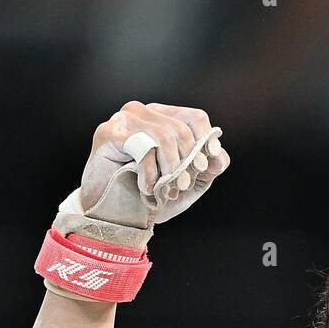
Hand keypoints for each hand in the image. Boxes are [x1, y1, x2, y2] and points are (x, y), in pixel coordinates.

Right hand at [81, 101, 229, 225]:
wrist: (115, 214)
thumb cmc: (149, 197)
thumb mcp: (186, 185)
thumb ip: (206, 169)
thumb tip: (219, 156)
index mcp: (164, 119)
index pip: (195, 118)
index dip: (205, 141)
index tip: (204, 167)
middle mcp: (145, 112)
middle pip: (182, 129)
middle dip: (187, 163)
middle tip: (181, 186)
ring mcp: (125, 119)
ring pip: (165, 137)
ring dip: (170, 170)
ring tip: (165, 190)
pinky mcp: (109, 132)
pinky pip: (143, 148)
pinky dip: (150, 174)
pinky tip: (146, 188)